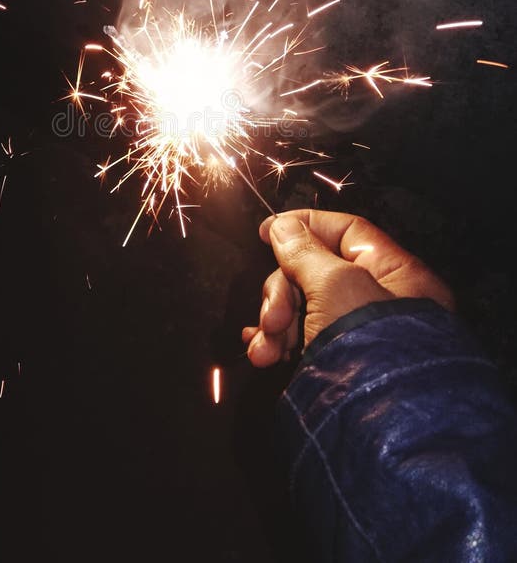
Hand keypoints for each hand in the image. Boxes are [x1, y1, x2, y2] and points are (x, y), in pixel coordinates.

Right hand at [242, 209, 453, 367]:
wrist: (380, 428)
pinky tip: (260, 352)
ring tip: (263, 350)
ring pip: (303, 305)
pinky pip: (301, 336)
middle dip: (282, 292)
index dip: (305, 226)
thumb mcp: (336, 284)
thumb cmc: (366, 341)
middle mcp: (379, 299)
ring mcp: (357, 332)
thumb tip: (283, 227)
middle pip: (316, 270)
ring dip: (274, 322)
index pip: (346, 231)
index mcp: (394, 272)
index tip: (266, 232)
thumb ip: (305, 251)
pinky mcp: (338, 360)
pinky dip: (278, 340)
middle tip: (272, 318)